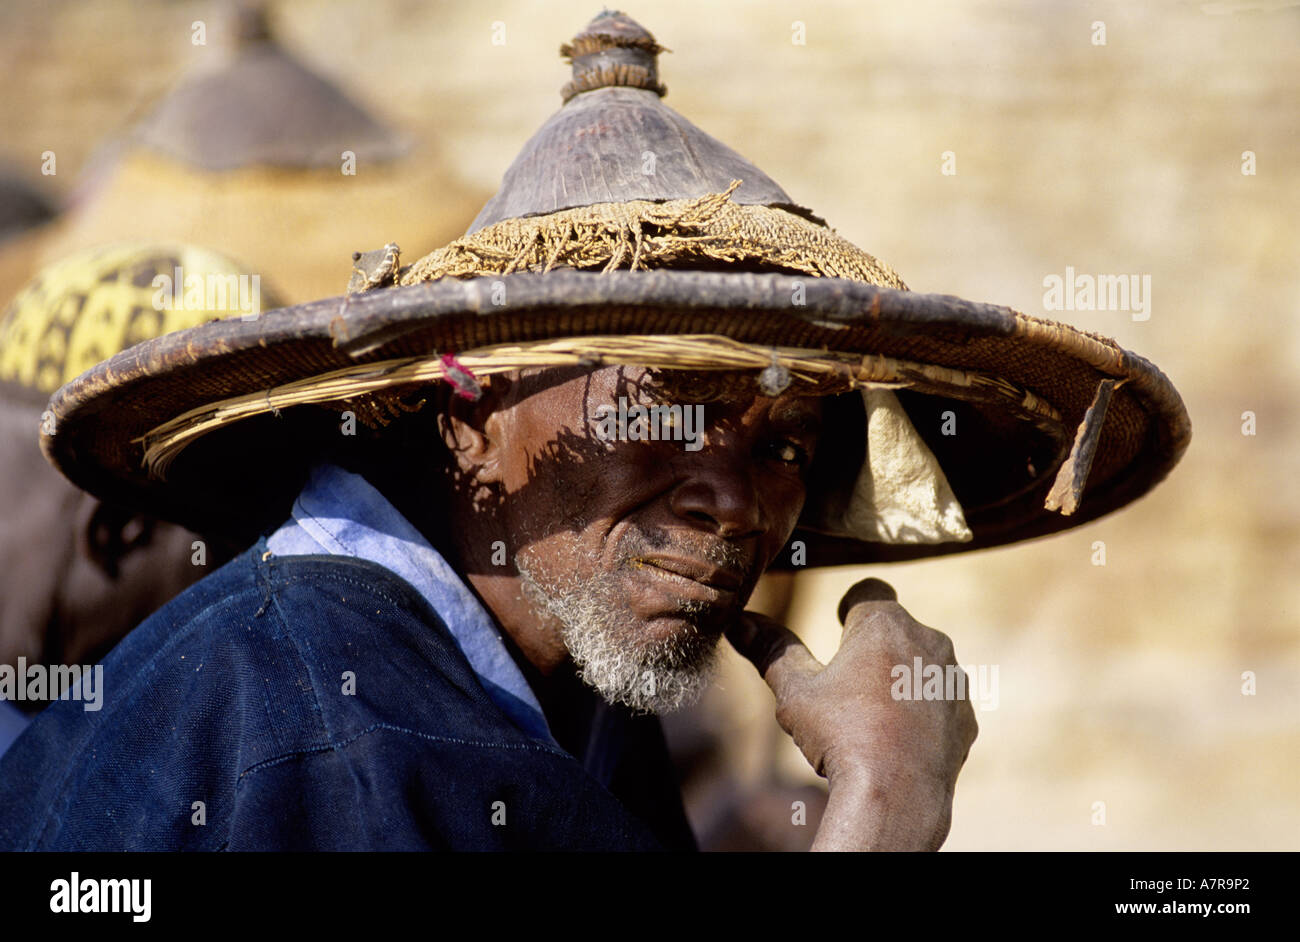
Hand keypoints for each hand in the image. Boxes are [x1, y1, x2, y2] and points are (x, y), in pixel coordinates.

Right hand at [725, 577, 977, 850]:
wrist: (897, 795)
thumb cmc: (842, 735)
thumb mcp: (795, 692)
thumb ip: (771, 650)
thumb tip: (741, 621)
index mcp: (884, 624)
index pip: (869, 590)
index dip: (850, 606)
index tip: (840, 624)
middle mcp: (928, 641)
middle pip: (896, 628)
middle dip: (873, 646)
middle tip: (845, 680)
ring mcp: (951, 681)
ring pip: (921, 664)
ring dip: (900, 677)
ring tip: (869, 715)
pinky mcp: (965, 717)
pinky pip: (939, 702)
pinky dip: (921, 712)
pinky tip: (896, 739)